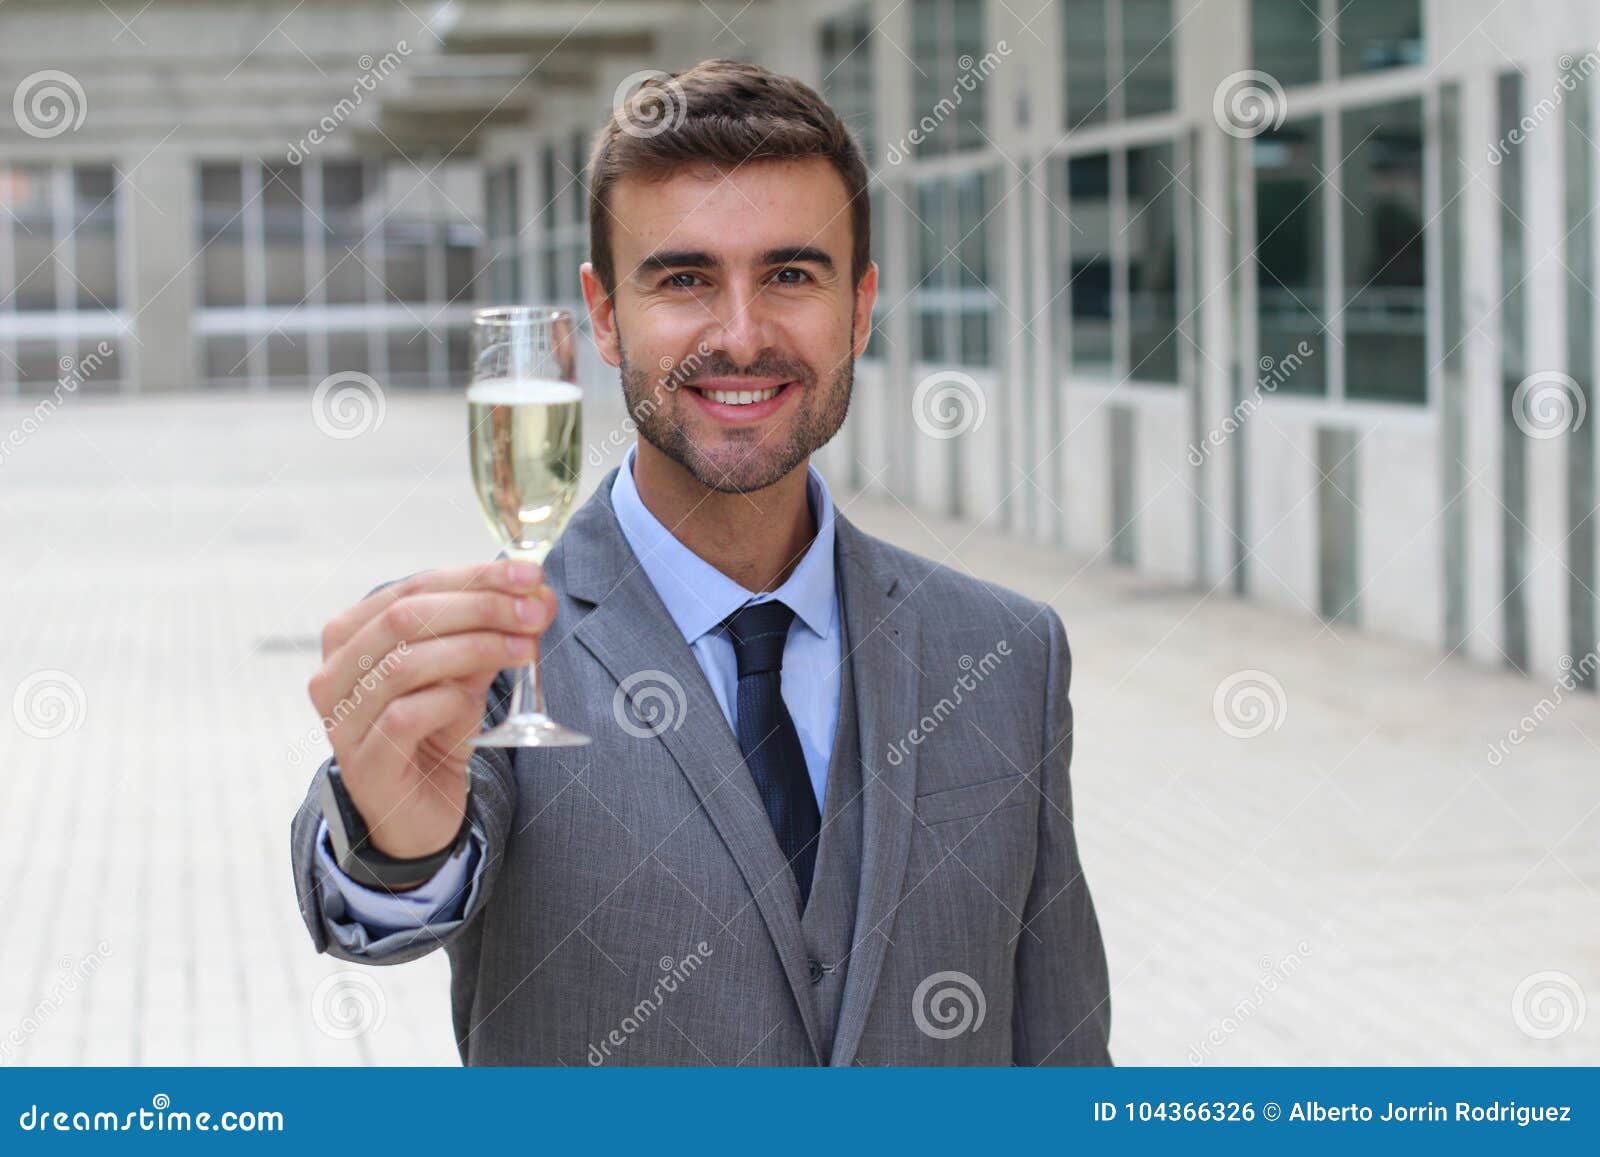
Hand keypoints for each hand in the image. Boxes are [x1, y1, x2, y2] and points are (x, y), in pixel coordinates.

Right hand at [307, 559, 556, 859]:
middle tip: (535, 611)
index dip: (474, 577)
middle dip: (480, 607)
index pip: (413, 587)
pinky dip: (446, 699)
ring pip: (405, 663)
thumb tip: (538, 595)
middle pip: (406, 617)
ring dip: (475, 648)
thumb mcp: (463, 674)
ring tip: (524, 648)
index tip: (530, 575)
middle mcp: (335, 672)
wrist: (418, 812)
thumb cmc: (435, 731)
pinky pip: (405, 715)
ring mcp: (343, 718)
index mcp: (352, 636)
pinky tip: (472, 700)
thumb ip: (491, 634)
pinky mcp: (365, 762)